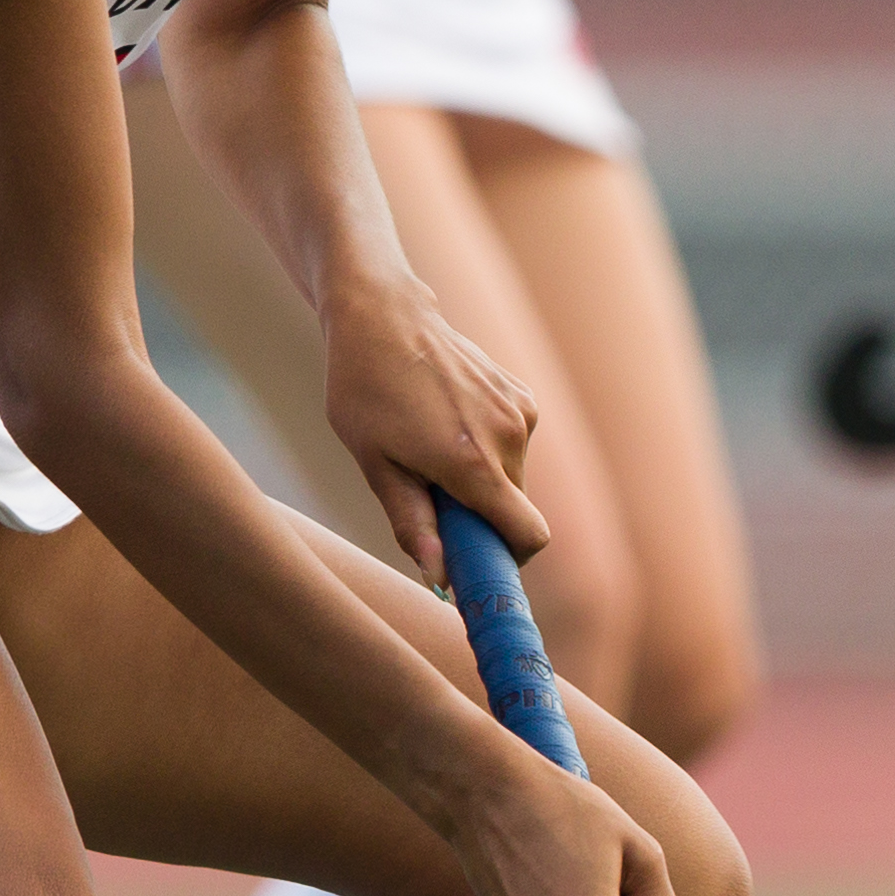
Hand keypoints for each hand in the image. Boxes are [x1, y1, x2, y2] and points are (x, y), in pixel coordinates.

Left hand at [323, 273, 546, 580]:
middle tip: (432, 498)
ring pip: (513, 478)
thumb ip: (413, 524)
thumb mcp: (376, 465)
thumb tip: (439, 578)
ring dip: (482, 481)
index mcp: (473, 462)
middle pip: (516, 510)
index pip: (528, 536)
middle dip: (482, 518)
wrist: (382, 316)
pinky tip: (448, 421)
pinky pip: (514, 445)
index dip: (506, 558)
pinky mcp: (521, 394)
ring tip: (433, 449)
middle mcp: (509, 436)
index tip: (472, 557)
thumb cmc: (366, 392)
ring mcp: (520, 411)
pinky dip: (489, 449)